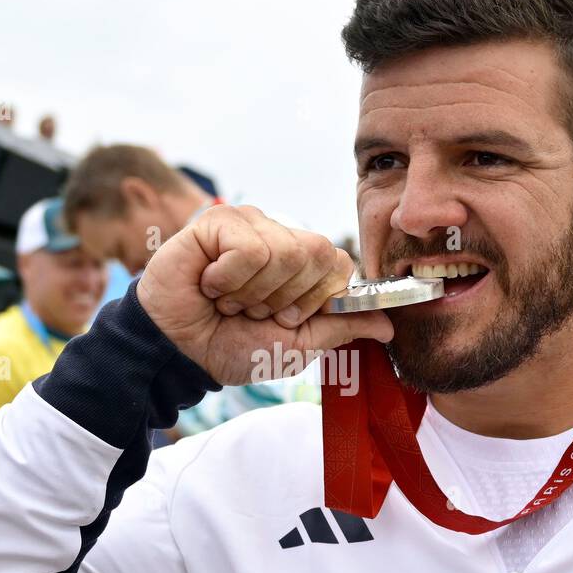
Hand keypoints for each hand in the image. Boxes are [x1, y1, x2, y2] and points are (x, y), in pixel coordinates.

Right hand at [137, 205, 391, 384]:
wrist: (181, 351)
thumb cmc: (234, 344)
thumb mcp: (299, 345)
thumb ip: (343, 329)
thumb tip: (390, 326)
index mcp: (303, 263)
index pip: (338, 263)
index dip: (315, 299)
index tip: (285, 318)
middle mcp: (280, 236)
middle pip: (316, 254)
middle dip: (286, 298)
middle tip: (252, 309)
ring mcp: (250, 224)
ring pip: (283, 253)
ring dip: (252, 293)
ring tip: (227, 299)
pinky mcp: (219, 222)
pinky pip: (248, 250)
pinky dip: (227, 280)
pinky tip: (209, 284)